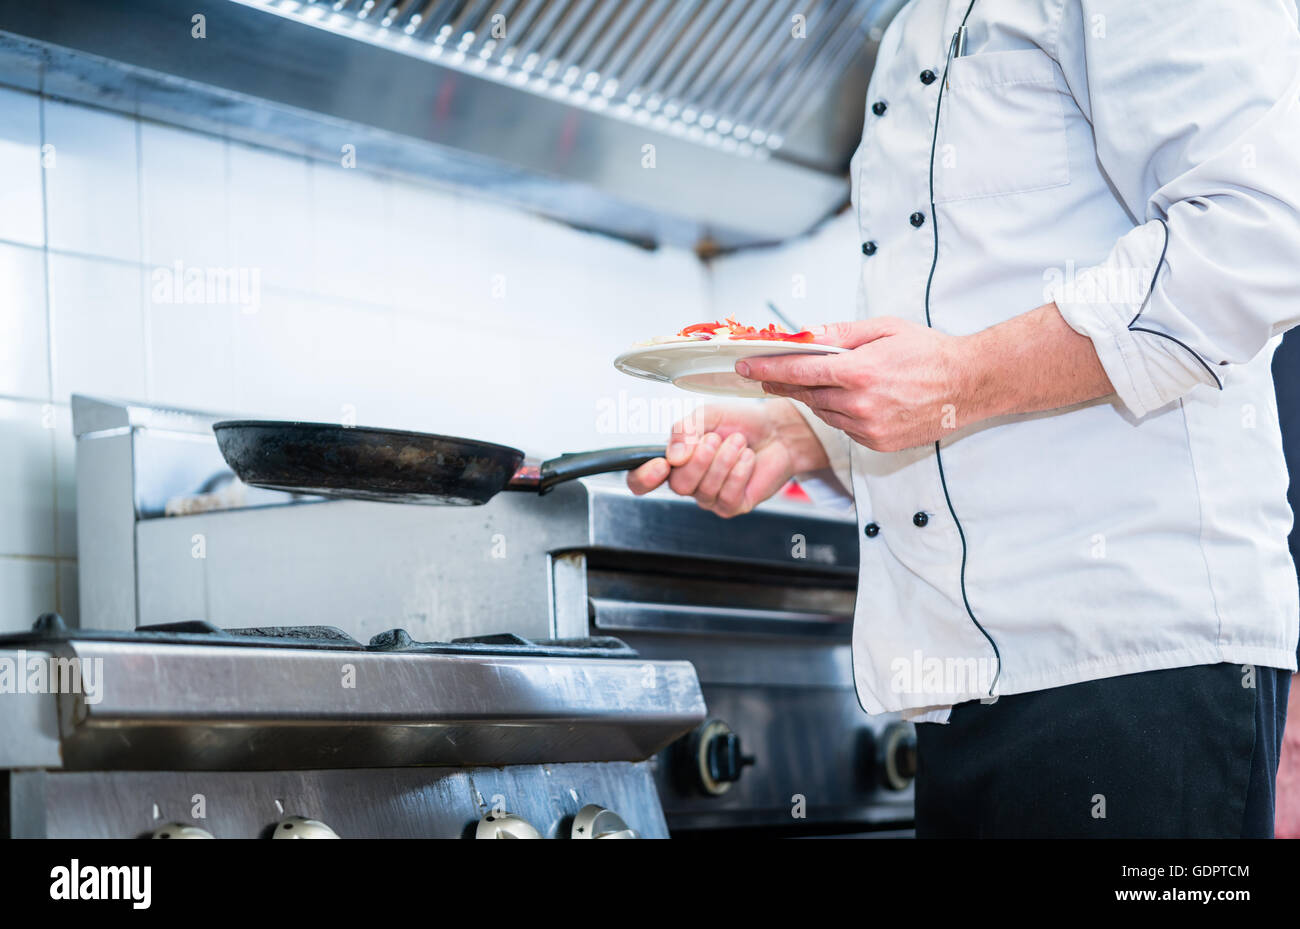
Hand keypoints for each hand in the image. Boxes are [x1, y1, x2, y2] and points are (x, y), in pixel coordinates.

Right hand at [626, 399, 827, 516]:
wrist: (777, 430)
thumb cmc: (739, 422)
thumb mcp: (707, 415)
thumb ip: (684, 430)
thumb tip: (672, 456)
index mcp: (673, 460)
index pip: (641, 480)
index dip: (644, 477)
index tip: (662, 464)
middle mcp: (688, 482)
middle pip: (678, 485)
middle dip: (700, 460)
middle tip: (716, 438)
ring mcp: (709, 497)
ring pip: (704, 491)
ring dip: (724, 461)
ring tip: (739, 442)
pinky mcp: (732, 506)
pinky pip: (727, 497)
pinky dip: (739, 472)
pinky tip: (747, 458)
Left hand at [737, 317, 978, 452]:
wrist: (969, 385)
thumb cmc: (929, 351)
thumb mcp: (884, 328)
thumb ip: (841, 334)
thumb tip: (806, 336)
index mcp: (858, 372)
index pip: (798, 372)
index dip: (766, 369)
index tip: (744, 366)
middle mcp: (859, 404)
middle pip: (806, 395)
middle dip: (783, 384)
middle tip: (765, 374)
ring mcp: (868, 428)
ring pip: (823, 413)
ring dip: (814, 398)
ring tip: (818, 382)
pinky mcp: (876, 443)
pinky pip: (844, 428)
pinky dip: (839, 413)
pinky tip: (849, 399)